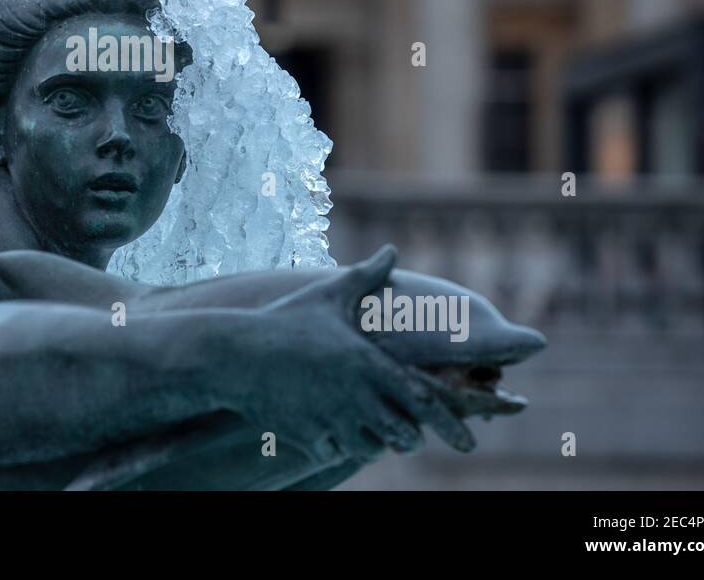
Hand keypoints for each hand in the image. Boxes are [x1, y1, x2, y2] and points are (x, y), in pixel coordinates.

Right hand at [238, 247, 475, 464]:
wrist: (232, 353)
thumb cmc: (283, 321)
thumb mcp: (327, 296)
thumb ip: (366, 277)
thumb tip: (391, 250)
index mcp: (367, 362)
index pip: (423, 400)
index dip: (452, 423)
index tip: (471, 442)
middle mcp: (355, 394)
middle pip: (402, 434)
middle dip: (407, 436)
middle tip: (405, 434)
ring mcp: (330, 418)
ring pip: (370, 448)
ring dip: (371, 442)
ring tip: (364, 428)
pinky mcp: (306, 435)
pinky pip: (334, 452)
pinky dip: (335, 446)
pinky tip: (326, 431)